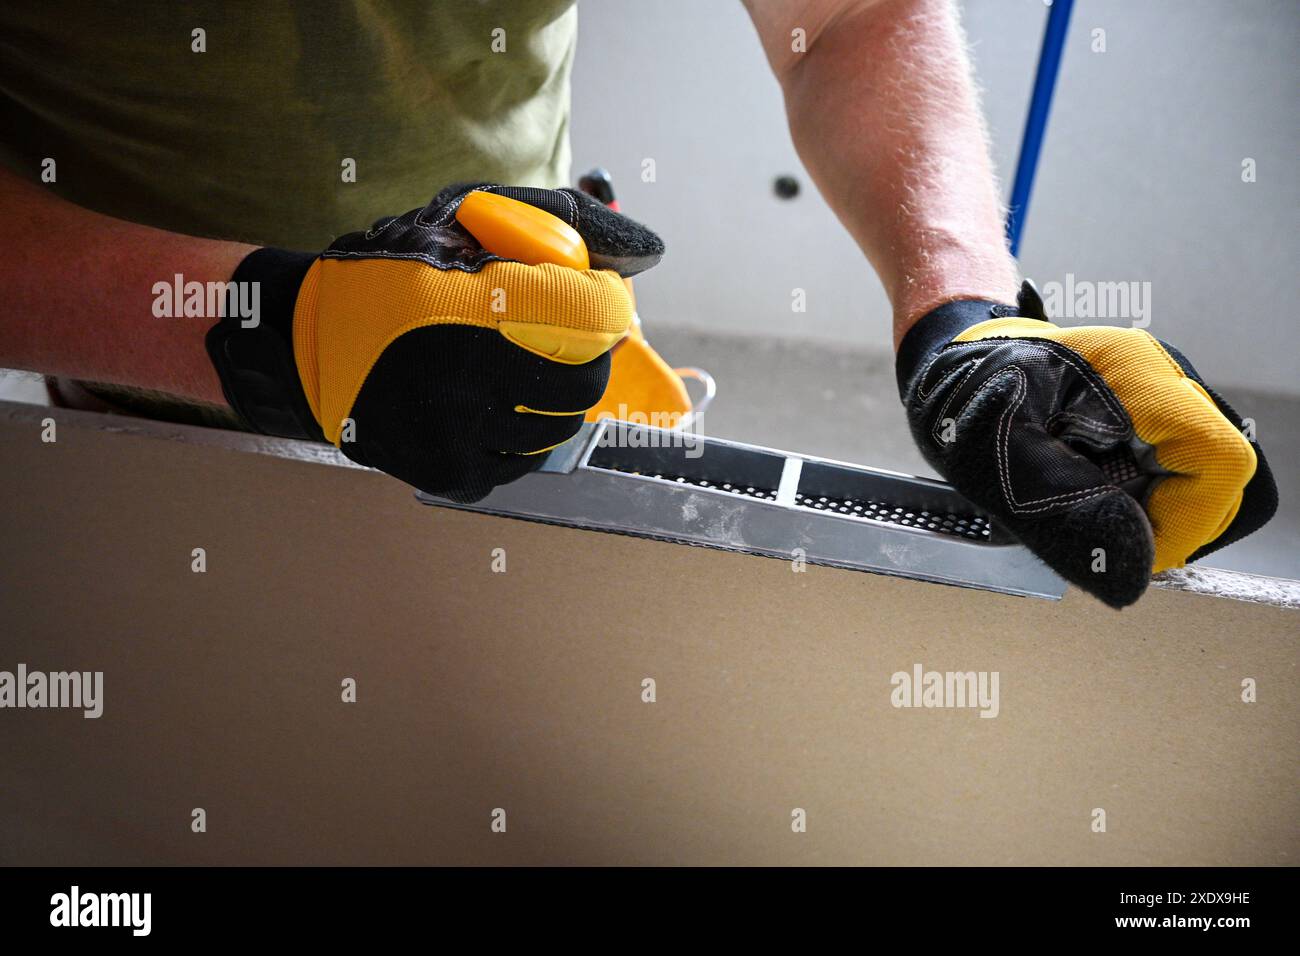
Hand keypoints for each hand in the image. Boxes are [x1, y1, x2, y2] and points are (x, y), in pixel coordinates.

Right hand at [207, 183, 663, 501]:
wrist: (304, 345)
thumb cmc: (390, 276)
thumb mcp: (460, 221)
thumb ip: (553, 225)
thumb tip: (644, 253)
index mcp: (466, 304)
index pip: (589, 315)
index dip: (607, 305)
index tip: (600, 298)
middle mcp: (462, 378)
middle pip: (583, 381)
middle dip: (587, 356)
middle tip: (566, 338)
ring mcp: (455, 436)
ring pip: (558, 427)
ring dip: (556, 397)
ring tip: (521, 370)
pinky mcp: (450, 475)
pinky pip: (524, 461)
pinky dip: (522, 433)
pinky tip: (492, 406)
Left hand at [896, 282, 1276, 606]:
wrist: (957, 375)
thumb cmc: (969, 400)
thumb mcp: (994, 458)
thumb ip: (1063, 515)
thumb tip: (1133, 573)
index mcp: (1134, 373)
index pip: (1216, 460)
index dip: (1185, 523)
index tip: (1125, 549)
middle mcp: (1164, 381)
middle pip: (1212, 481)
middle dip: (1157, 521)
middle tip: (1084, 517)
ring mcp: (1165, 401)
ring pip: (1193, 488)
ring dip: (1141, 513)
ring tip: (1076, 494)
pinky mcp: (1155, 423)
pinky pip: (1169, 483)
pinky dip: (1130, 503)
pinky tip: (1083, 488)